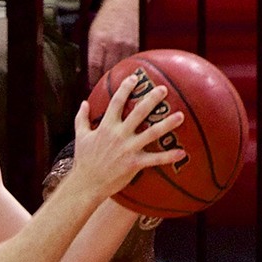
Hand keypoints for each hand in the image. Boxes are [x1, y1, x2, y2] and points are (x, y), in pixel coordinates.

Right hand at [68, 74, 185, 200]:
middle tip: (163, 89)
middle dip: (151, 100)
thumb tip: (83, 103)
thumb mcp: (80, 136)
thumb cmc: (84, 159)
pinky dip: (168, 157)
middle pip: (138, 113)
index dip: (126, 88)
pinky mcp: (134, 163)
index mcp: (106, 126)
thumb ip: (81, 118)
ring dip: (167, 124)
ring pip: (151, 133)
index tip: (134, 77)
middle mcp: (118, 135)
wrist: (87, 183)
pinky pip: (154, 159)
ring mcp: (128, 149)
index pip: (116, 102)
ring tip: (181, 116)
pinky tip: (182, 152)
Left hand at [87, 0, 140, 85]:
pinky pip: (130, 61)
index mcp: (98, 40)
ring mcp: (126, 44)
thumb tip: (82, 72)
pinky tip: (124, 74)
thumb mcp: (92, 32)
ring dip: (116, 77)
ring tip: (113, 86)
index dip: (92, 79)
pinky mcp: (136, 44)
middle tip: (102, 91)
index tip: (91, 87)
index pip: (94, 66)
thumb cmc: (106, 18)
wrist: (125, 2)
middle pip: (107, 69)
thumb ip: (89, 52)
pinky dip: (126, 68)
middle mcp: (113, 43)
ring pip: (120, 67)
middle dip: (103, 81)